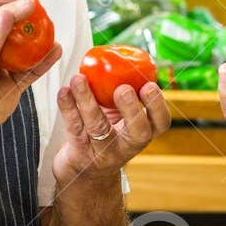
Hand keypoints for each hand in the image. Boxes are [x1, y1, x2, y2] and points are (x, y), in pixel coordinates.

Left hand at [53, 74, 170, 184]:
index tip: (149, 86)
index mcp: (143, 133)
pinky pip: (74, 127)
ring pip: (98, 127)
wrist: (85, 169)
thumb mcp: (122, 118)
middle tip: (123, 89)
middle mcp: (128, 145)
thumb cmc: (107, 133)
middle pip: (137, 131)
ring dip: (88, 100)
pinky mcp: (81, 153)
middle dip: (131, 109)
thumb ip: (126, 94)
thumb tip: (120, 56)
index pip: (160, 123)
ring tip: (79, 78)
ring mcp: (104, 152)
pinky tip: (64, 91)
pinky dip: (67, 107)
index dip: (158, 106)